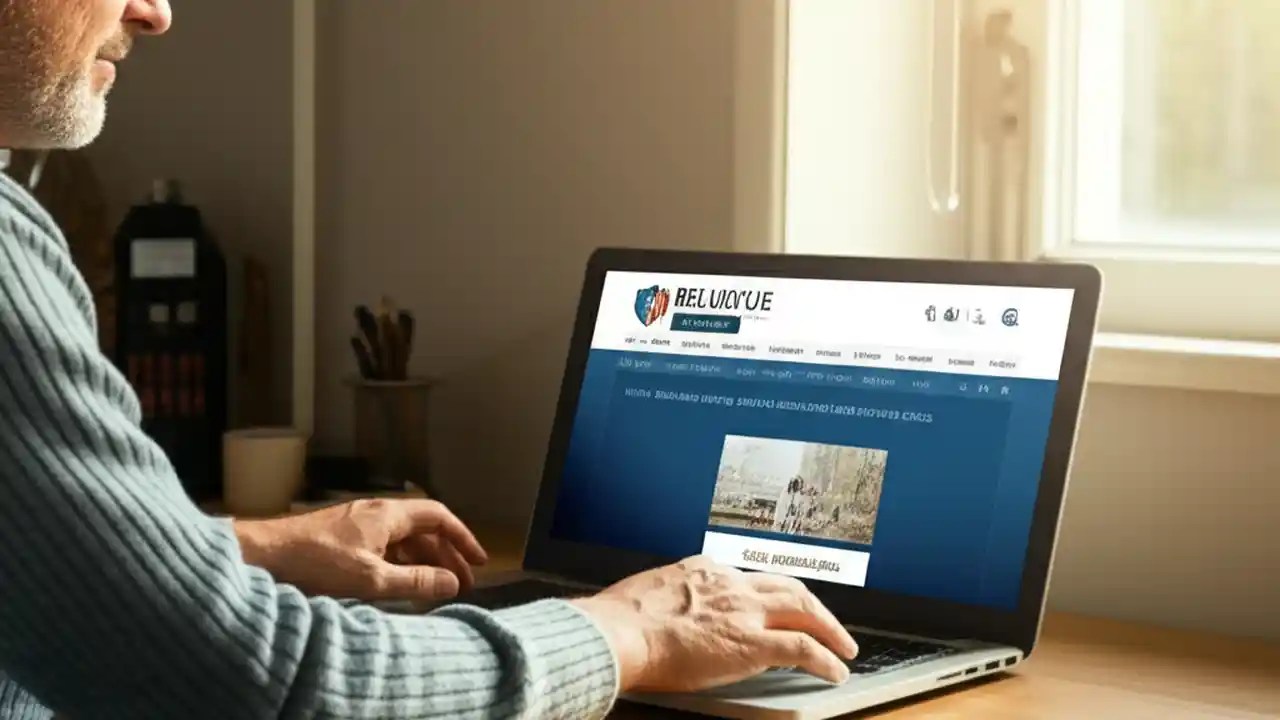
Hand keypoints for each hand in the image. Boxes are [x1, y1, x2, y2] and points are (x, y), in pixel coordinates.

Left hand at [234, 499, 487, 601]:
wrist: (263, 555)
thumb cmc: (316, 563)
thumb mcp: (371, 579)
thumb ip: (414, 582)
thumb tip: (452, 583)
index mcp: (388, 514)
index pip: (439, 517)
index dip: (463, 538)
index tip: (479, 561)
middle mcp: (376, 512)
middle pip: (423, 529)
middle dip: (446, 554)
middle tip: (462, 582)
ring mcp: (358, 523)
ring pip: (402, 539)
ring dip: (423, 560)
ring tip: (435, 586)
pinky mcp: (342, 537)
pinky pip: (383, 546)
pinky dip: (400, 563)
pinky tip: (399, 583)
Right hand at [571, 555, 856, 692]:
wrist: (619, 633)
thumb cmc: (620, 621)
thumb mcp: (647, 594)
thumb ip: (667, 599)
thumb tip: (662, 613)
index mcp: (703, 571)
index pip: (748, 578)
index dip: (769, 593)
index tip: (776, 604)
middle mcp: (730, 585)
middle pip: (788, 587)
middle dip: (814, 605)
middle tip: (828, 623)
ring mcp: (744, 612)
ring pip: (805, 609)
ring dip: (830, 628)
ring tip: (844, 647)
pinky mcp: (753, 644)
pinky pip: (804, 649)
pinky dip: (826, 659)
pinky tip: (836, 671)